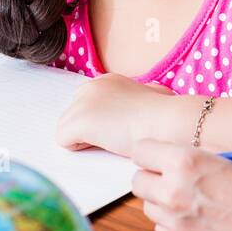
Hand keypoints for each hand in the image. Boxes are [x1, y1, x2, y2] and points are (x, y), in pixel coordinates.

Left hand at [56, 74, 177, 157]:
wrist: (167, 122)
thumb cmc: (165, 116)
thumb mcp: (151, 98)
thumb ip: (135, 100)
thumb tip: (141, 107)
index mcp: (107, 81)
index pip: (87, 105)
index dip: (101, 121)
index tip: (118, 127)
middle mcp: (90, 86)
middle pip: (73, 116)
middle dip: (89, 129)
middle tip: (116, 135)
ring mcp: (82, 103)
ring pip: (67, 129)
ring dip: (86, 140)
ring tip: (113, 140)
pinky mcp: (78, 122)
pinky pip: (64, 142)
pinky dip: (81, 149)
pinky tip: (105, 145)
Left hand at [130, 139, 231, 230]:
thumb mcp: (229, 158)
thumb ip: (195, 156)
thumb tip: (172, 154)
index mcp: (184, 161)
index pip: (140, 150)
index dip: (153, 152)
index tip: (163, 155)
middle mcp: (173, 192)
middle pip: (138, 181)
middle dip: (153, 177)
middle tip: (176, 177)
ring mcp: (176, 223)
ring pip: (149, 208)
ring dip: (163, 202)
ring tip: (193, 200)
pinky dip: (173, 225)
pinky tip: (199, 219)